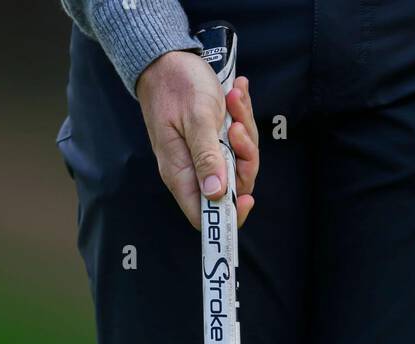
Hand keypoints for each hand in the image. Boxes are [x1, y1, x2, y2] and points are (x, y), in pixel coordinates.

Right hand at [136, 50, 258, 228]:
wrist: (168, 57)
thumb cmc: (176, 85)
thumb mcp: (197, 120)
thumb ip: (206, 157)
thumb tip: (215, 193)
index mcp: (180, 173)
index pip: (205, 215)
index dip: (228, 212)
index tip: (247, 197)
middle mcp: (193, 169)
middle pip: (231, 186)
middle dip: (245, 159)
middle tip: (238, 128)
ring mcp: (205, 154)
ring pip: (239, 161)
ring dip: (245, 131)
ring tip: (235, 100)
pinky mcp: (214, 139)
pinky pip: (238, 141)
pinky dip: (242, 118)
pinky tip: (237, 95)